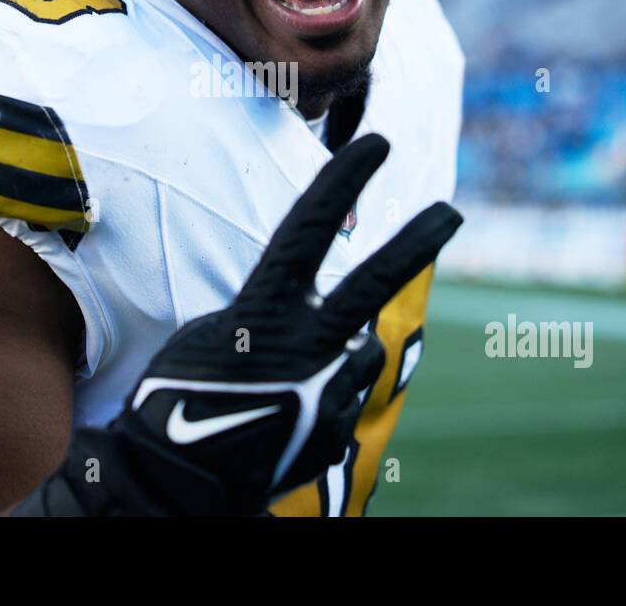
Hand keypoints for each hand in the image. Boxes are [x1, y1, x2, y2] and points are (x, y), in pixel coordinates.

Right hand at [49, 133, 461, 514]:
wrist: (174, 482)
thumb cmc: (174, 398)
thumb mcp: (209, 336)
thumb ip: (268, 315)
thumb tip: (315, 316)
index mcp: (263, 308)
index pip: (310, 228)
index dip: (343, 181)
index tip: (377, 144)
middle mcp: (306, 343)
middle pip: (374, 280)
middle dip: (417, 241)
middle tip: (451, 211)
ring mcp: (327, 388)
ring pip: (357, 350)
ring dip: (335, 354)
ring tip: (283, 379)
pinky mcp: (335, 429)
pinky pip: (342, 393)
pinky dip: (322, 395)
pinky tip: (284, 413)